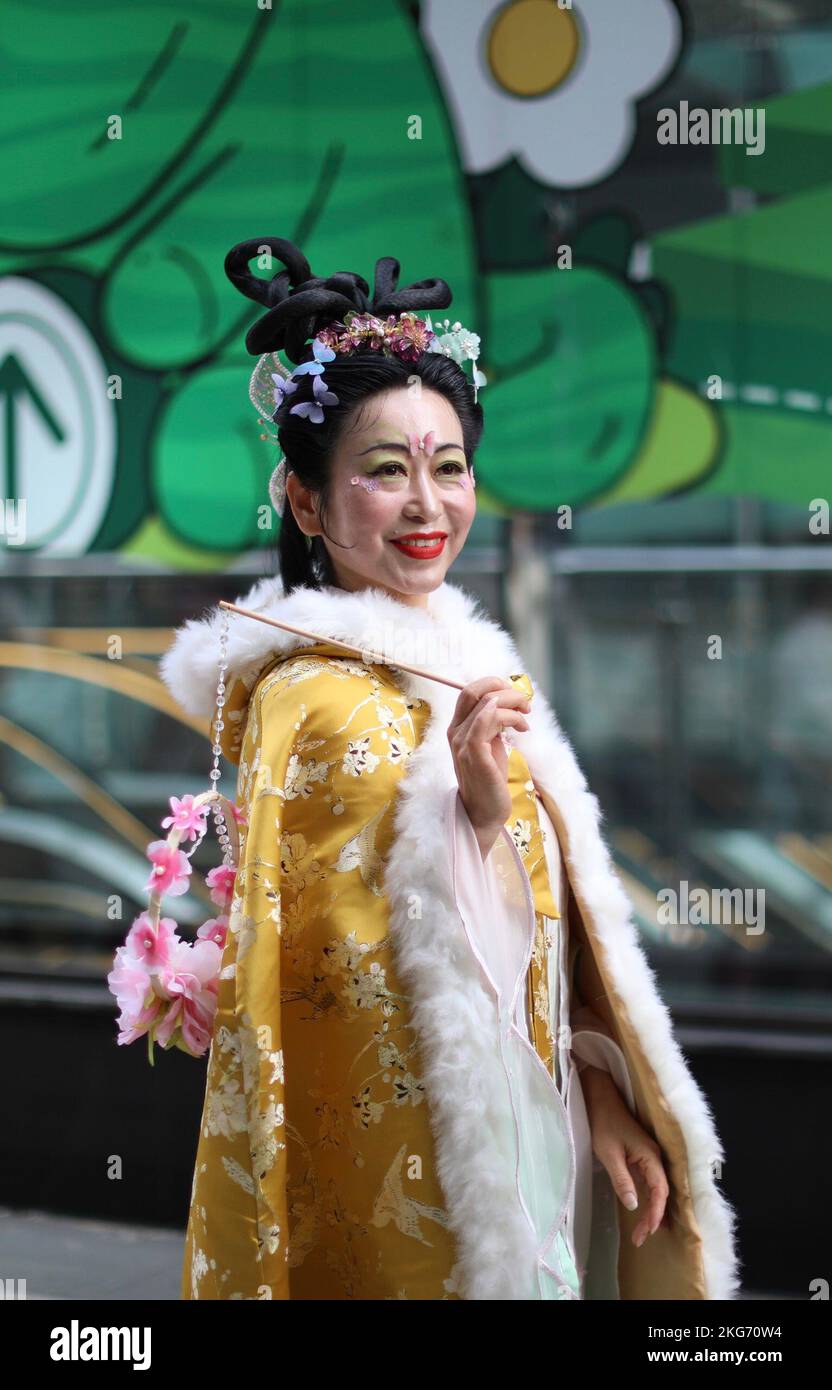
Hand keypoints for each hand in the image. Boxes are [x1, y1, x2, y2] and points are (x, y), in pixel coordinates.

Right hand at [447, 677, 530, 856]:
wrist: (484, 812)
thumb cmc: (490, 779)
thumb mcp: (491, 745)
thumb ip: (493, 725)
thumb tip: (506, 704)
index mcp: (458, 727)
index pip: (469, 691)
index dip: (493, 684)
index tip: (515, 696)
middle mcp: (455, 732)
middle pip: (474, 690)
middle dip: (504, 689)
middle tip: (525, 704)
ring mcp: (462, 743)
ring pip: (487, 703)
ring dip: (514, 705)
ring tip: (526, 721)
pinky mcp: (474, 754)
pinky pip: (486, 721)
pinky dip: (506, 716)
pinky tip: (520, 726)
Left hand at [580, 1066, 670, 1247]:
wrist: (600, 1098)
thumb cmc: (603, 1123)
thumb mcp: (609, 1154)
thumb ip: (622, 1180)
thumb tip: (633, 1205)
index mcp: (650, 1156)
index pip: (659, 1191)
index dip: (655, 1213)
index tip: (645, 1232)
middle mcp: (655, 1157)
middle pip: (662, 1192)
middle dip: (653, 1217)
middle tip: (640, 1238)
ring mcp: (649, 1156)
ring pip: (658, 1188)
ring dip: (652, 1209)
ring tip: (644, 1232)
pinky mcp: (641, 1155)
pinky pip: (650, 1181)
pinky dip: (649, 1199)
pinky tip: (644, 1211)